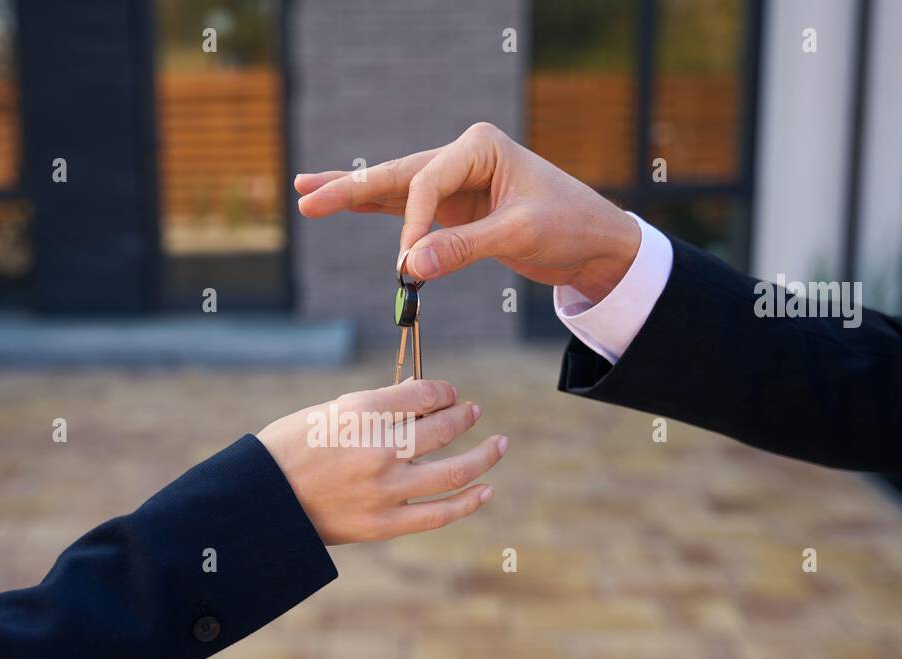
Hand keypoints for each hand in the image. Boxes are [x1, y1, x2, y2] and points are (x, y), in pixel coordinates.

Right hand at [256, 378, 506, 543]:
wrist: (264, 502)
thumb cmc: (292, 449)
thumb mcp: (329, 411)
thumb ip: (378, 405)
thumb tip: (423, 394)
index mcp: (360, 413)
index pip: (424, 393)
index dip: (443, 391)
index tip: (448, 394)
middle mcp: (379, 449)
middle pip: (443, 427)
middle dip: (465, 416)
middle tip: (473, 412)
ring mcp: (386, 490)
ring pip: (454, 470)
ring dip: (484, 455)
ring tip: (498, 444)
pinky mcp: (385, 524)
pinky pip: (439, 513)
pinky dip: (468, 501)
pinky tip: (485, 489)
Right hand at [294, 121, 641, 301]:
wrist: (596, 241)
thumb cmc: (569, 226)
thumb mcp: (518, 235)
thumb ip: (464, 248)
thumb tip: (411, 268)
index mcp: (480, 146)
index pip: (426, 182)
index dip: (413, 225)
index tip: (410, 266)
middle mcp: (463, 156)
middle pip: (397, 176)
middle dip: (350, 188)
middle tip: (305, 199)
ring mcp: (455, 180)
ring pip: (394, 190)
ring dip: (352, 195)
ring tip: (306, 196)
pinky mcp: (453, 207)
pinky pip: (406, 208)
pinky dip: (376, 211)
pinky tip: (340, 203)